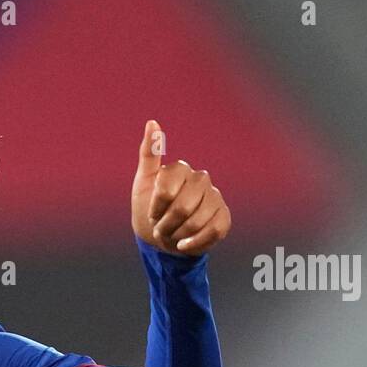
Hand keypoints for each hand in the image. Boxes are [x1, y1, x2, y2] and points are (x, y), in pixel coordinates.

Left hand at [131, 119, 231, 255]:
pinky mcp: (224, 217)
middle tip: (160, 228)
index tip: (152, 213)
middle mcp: (201, 179)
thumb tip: (152, 122)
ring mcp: (215, 197)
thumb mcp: (142, 182)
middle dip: (165, 225)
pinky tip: (183, 245)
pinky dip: (193, 243)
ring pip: (196, 221)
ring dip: (177, 236)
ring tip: (171, 234)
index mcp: (181, 169)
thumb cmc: (149, 209)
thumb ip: (148, 154)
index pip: (166, 189)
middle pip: (181, 208)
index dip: (156, 207)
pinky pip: (212, 232)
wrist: (160, 239)